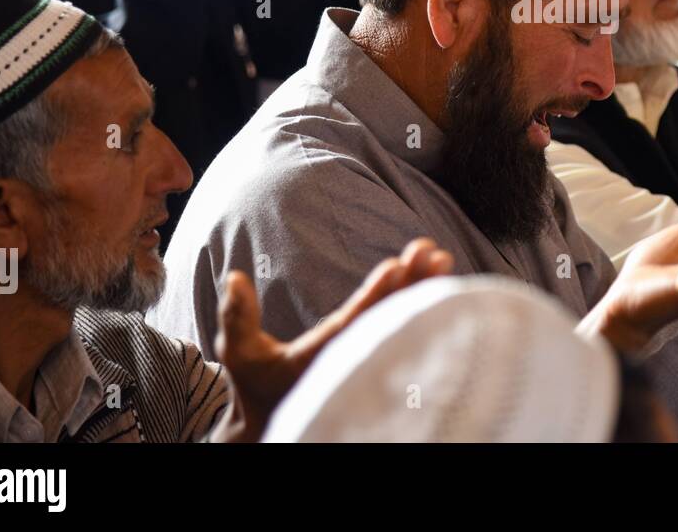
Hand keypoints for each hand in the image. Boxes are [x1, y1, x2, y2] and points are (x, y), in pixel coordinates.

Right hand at [213, 238, 454, 441]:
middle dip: (412, 285)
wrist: (275, 423)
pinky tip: (439, 278)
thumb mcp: (239, 354)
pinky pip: (406, 332)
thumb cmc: (257, 384)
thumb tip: (236, 276)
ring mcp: (367, 364)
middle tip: (432, 253)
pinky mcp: (377, 359)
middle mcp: (349, 364)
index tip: (395, 267)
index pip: (351, 326)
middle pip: (388, 322)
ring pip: (402, 325)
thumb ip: (237, 317)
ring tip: (441, 258)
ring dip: (424, 290)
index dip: (374, 297)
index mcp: (317, 362)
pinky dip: (424, 305)